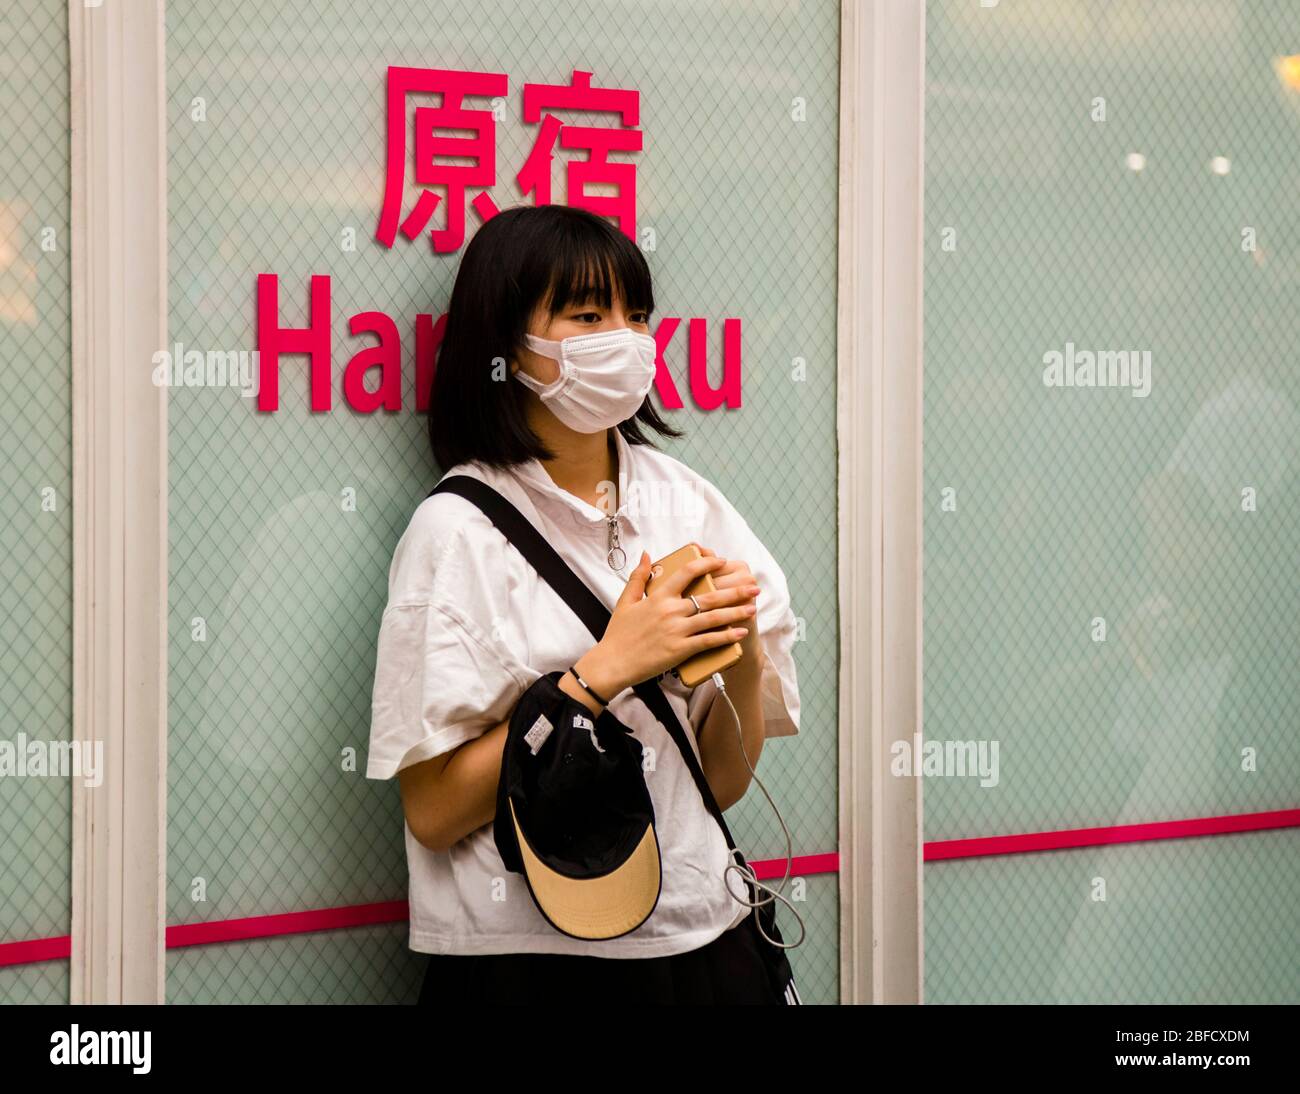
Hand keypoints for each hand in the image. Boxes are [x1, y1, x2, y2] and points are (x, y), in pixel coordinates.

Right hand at [576, 548, 759, 696]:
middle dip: (735, 590)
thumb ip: (639, 577)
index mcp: (659, 596)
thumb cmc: (618, 633)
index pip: (688, 572)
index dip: (708, 564)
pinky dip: (726, 636)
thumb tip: (647, 555)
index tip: (723, 561)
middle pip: (710, 596)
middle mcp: (671, 610)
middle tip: (753, 586)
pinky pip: (709, 641)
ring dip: (736, 611)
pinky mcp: (680, 649)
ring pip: (714, 618)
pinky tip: (740, 632)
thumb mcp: (625, 601)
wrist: (613, 662)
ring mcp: (677, 630)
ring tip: (752, 607)